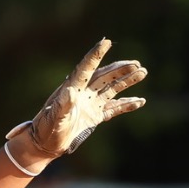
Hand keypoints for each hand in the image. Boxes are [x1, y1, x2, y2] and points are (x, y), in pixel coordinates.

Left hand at [13, 39, 147, 163]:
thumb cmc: (46, 130)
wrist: (45, 145)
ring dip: (127, 81)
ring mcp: (90, 104)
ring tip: (143, 72)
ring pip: (112, 89)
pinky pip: (114, 108)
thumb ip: (62, 105)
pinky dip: (126, 105)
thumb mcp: (54, 118)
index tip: (106, 42)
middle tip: (136, 64)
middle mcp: (83, 93)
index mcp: (72, 89)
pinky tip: (140, 101)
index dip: (96, 55)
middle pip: (105, 76)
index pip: (86, 68)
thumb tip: (70, 91)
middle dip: (120, 69)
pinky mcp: (94, 116)